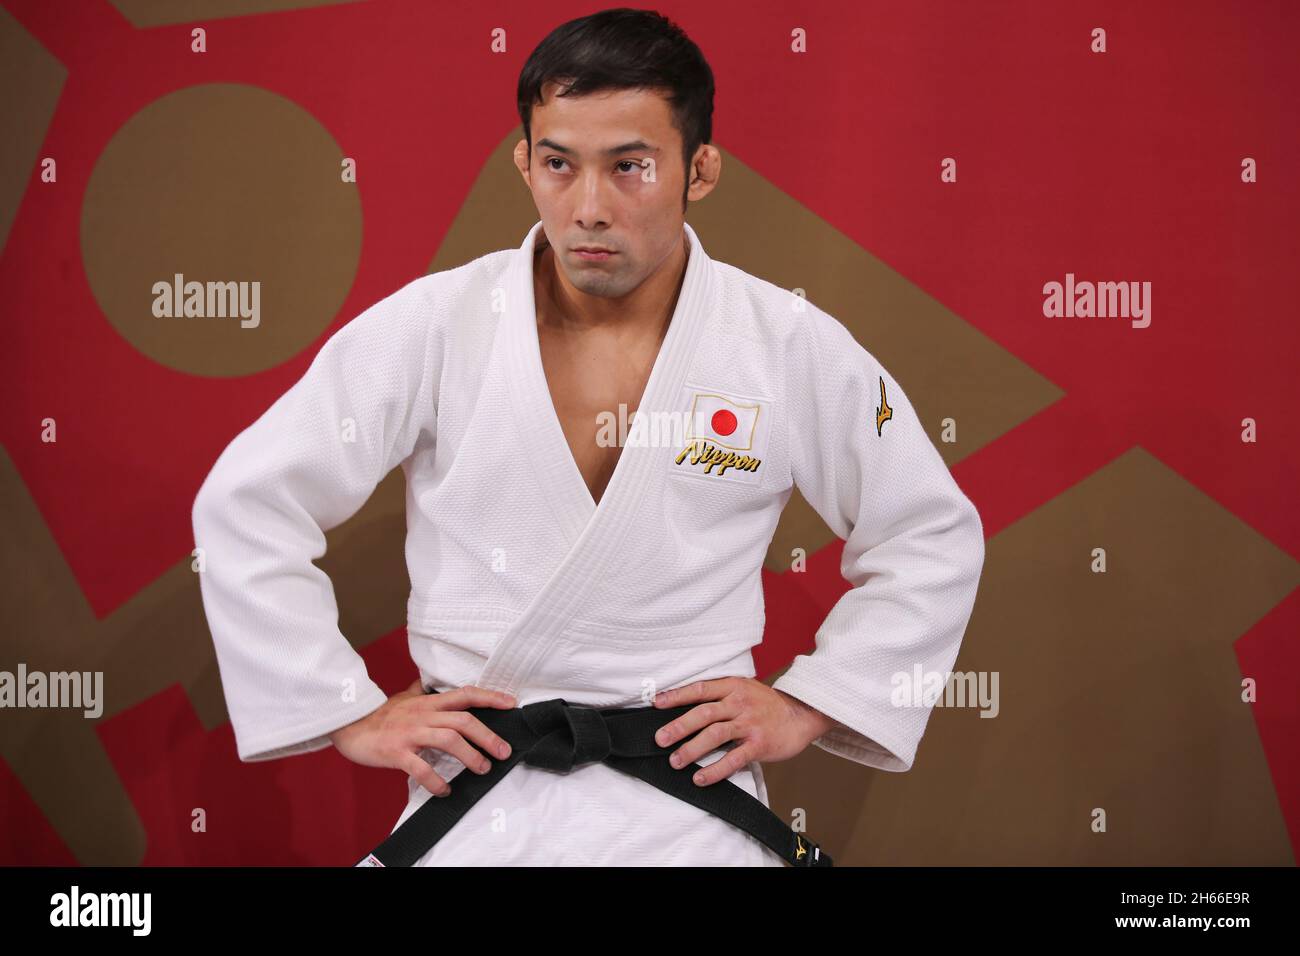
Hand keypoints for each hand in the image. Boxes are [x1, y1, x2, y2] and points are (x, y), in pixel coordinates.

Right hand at [328, 680, 516, 795]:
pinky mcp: (396, 752)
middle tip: (504, 752)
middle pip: (463, 720)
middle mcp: (423, 714)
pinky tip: (446, 789)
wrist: (347, 726)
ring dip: (470, 757)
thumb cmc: (379, 714)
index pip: (465, 694)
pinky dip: (437, 781)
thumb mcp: (403, 698)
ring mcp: (410, 733)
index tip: (511, 704)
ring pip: (448, 740)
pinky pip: (421, 768)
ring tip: (483, 770)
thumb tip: (427, 682)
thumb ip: (419, 692)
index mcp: (428, 702)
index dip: (490, 697)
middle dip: (488, 736)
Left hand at [652, 678, 836, 785]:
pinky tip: (700, 778)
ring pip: (715, 735)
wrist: (801, 716)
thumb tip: (685, 707)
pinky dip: (715, 770)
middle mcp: (740, 703)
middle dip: (679, 726)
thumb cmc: (767, 705)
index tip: (656, 704)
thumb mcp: (744, 689)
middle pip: (704, 713)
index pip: (700, 689)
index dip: (676, 696)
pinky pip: (733, 759)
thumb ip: (719, 696)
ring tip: (675, 761)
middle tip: (659, 739)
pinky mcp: (759, 745)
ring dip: (692, 749)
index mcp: (733, 687)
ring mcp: (750, 724)